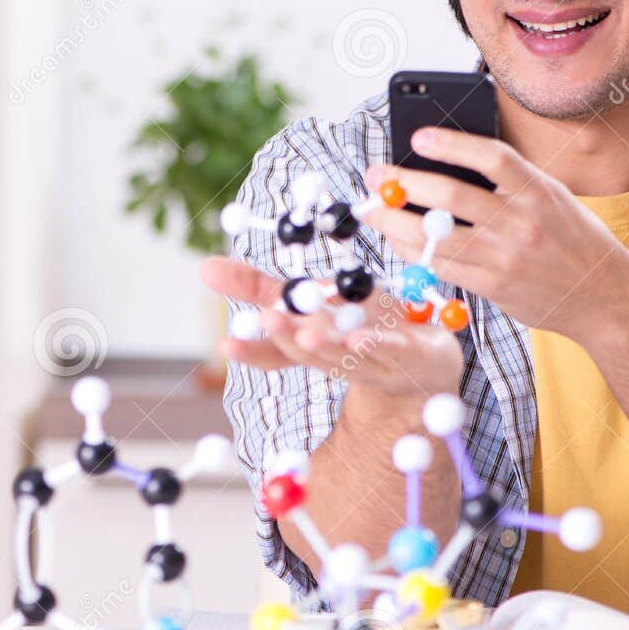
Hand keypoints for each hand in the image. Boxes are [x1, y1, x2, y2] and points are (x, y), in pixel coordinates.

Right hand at [199, 257, 463, 398]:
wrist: (425, 356)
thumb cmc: (359, 323)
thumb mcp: (306, 299)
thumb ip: (257, 287)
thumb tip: (203, 267)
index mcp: (311, 346)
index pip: (274, 354)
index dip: (251, 351)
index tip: (224, 346)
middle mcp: (338, 360)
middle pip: (308, 353)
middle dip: (287, 339)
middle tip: (267, 320)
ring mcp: (373, 362)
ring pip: (346, 358)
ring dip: (327, 348)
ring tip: (307, 335)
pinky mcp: (409, 355)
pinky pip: (392, 351)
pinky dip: (377, 345)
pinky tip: (362, 336)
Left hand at [361, 127, 628, 342]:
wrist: (602, 295)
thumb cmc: (572, 239)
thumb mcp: (551, 197)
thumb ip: (508, 183)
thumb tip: (446, 164)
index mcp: (539, 191)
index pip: (492, 157)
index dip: (452, 144)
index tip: (418, 136)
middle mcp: (523, 222)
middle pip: (452, 196)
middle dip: (404, 183)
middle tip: (375, 174)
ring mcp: (506, 257)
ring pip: (437, 236)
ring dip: (394, 221)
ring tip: (372, 209)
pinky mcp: (493, 286)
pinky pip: (442, 266)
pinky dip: (413, 251)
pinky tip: (397, 238)